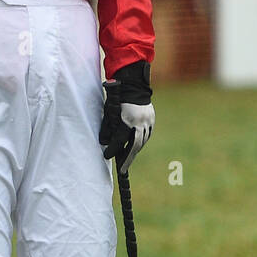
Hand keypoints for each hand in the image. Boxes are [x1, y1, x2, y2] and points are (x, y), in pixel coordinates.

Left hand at [99, 60, 153, 174]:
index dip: (113, 149)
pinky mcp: (151, 120)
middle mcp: (140, 123)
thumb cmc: (117, 99)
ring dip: (134, 150)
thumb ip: (107, 128)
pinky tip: (134, 147)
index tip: (107, 156)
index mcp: (127, 120)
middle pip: (134, 146)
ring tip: (127, 159)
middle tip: (122, 170)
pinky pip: (146, 135)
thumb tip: (105, 144)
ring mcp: (148, 122)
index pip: (119, 140)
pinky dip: (139, 142)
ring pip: (142, 141)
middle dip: (128, 159)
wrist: (134, 86)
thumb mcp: (109, 112)